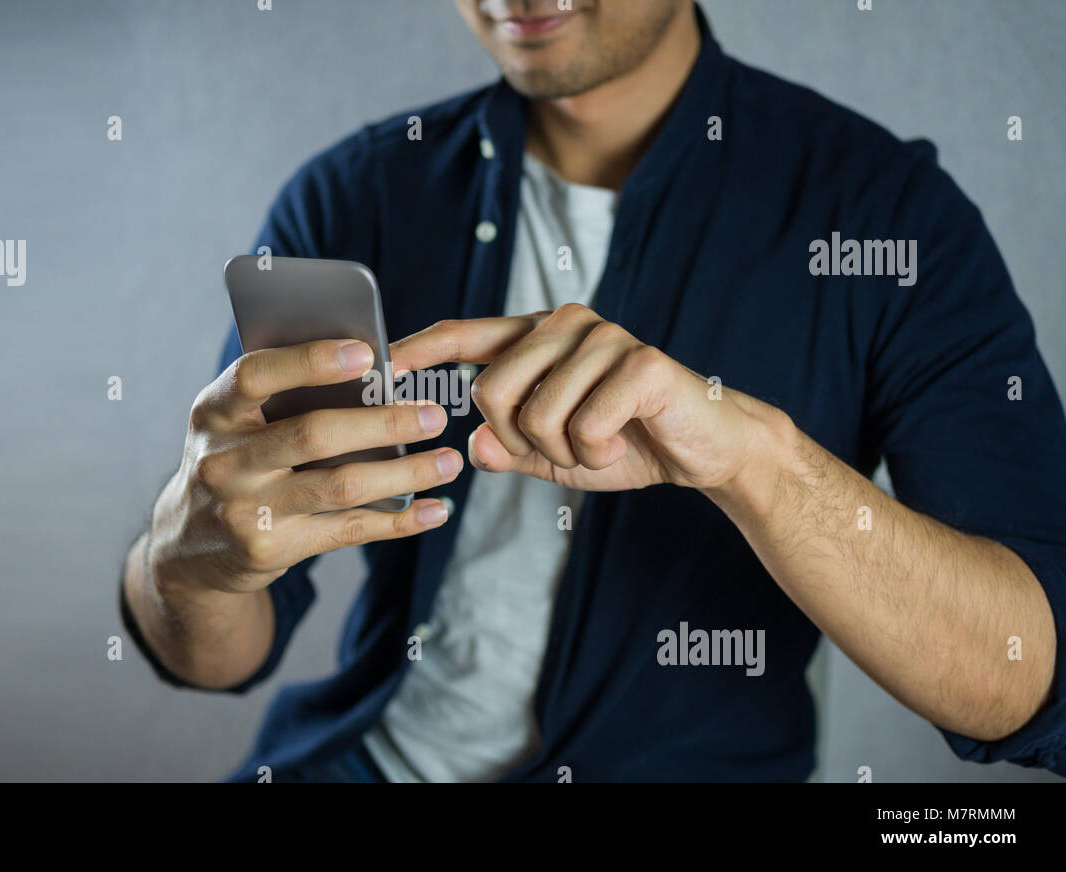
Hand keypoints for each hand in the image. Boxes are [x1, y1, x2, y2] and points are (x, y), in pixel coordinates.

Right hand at [148, 338, 461, 594]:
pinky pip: (348, 530)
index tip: (367, 354)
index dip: (310, 362)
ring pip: (339, 486)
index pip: (256, 376)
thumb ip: (281, 396)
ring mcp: (245, 510)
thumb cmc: (233, 460)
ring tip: (448, 462)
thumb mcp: (234, 422)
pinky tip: (433, 509)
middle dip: (381, 423)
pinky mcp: (272, 550)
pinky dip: (398, 520)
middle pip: (312, 435)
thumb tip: (371, 366)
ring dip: (404, 474)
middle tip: (433, 415)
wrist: (187, 545)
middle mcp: (224, 461)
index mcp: (214, 412)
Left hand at [390, 303, 785, 495]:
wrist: (705, 448)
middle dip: (519, 440)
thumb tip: (471, 445)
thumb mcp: (555, 454)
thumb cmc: (627, 442)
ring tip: (601, 443)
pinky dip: (598, 451)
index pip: (467, 335)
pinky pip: (583, 424)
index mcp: (538, 337)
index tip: (381, 367)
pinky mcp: (639, 361)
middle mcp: (565, 323)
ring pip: (536, 414)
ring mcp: (603, 336)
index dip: (421, 349)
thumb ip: (509, 449)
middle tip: (564, 448)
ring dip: (566, 452)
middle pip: (491, 391)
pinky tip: (626, 439)